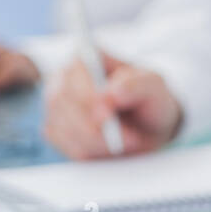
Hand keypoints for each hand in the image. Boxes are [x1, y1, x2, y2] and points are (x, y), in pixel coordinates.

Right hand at [43, 52, 182, 158]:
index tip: (107, 117)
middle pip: (61, 103)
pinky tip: (111, 148)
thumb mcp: (154, 86)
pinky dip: (93, 153)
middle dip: (94, 128)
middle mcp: (63, 79)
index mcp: (85, 58)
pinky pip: (67, 148)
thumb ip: (134, 85)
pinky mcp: (57, 132)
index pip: (73, 75)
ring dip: (98, 143)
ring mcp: (56, 107)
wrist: (148, 126)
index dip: (86, 98)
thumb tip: (109, 95)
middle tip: (129, 138)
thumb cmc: (149, 99)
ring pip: (63, 129)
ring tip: (128, 141)